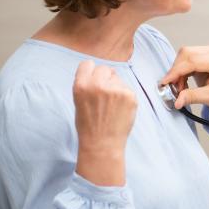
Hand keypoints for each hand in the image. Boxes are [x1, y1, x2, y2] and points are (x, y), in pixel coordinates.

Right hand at [72, 60, 136, 185]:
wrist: (102, 144)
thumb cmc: (89, 124)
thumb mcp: (79, 101)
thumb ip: (88, 84)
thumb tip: (102, 71)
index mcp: (81, 85)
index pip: (88, 64)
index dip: (91, 72)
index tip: (94, 80)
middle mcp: (98, 85)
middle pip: (105, 68)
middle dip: (105, 78)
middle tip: (105, 95)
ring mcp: (115, 89)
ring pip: (118, 79)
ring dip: (116, 87)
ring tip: (112, 106)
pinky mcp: (130, 95)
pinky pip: (127, 88)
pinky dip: (125, 97)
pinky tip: (120, 110)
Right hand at [160, 45, 208, 111]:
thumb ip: (193, 97)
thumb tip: (177, 100)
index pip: (192, 60)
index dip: (176, 71)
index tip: (165, 83)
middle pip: (186, 54)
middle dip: (176, 71)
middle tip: (173, 89)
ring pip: (185, 55)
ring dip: (178, 71)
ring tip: (180, 88)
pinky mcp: (205, 56)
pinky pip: (188, 59)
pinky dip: (182, 71)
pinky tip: (183, 83)